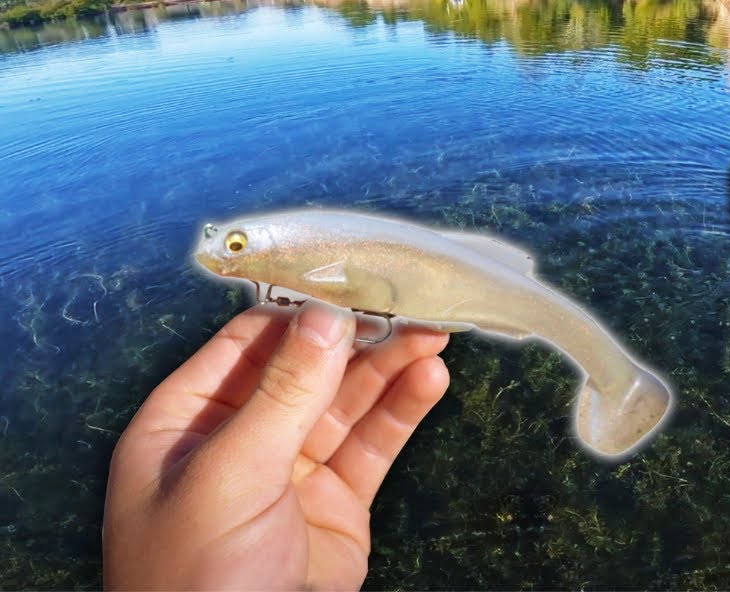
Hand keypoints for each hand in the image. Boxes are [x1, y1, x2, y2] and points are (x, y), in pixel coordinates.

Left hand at [103, 299, 449, 589]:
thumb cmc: (197, 582)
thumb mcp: (229, 475)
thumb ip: (282, 393)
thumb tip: (325, 317)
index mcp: (185, 424)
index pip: (246, 344)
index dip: (300, 309)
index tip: (351, 278)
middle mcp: (239, 440)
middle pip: (307, 368)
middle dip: (358, 335)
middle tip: (410, 302)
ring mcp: (292, 472)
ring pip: (348, 402)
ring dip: (390, 366)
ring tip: (434, 334)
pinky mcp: (338, 503)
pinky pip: (373, 444)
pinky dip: (403, 410)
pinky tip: (428, 379)